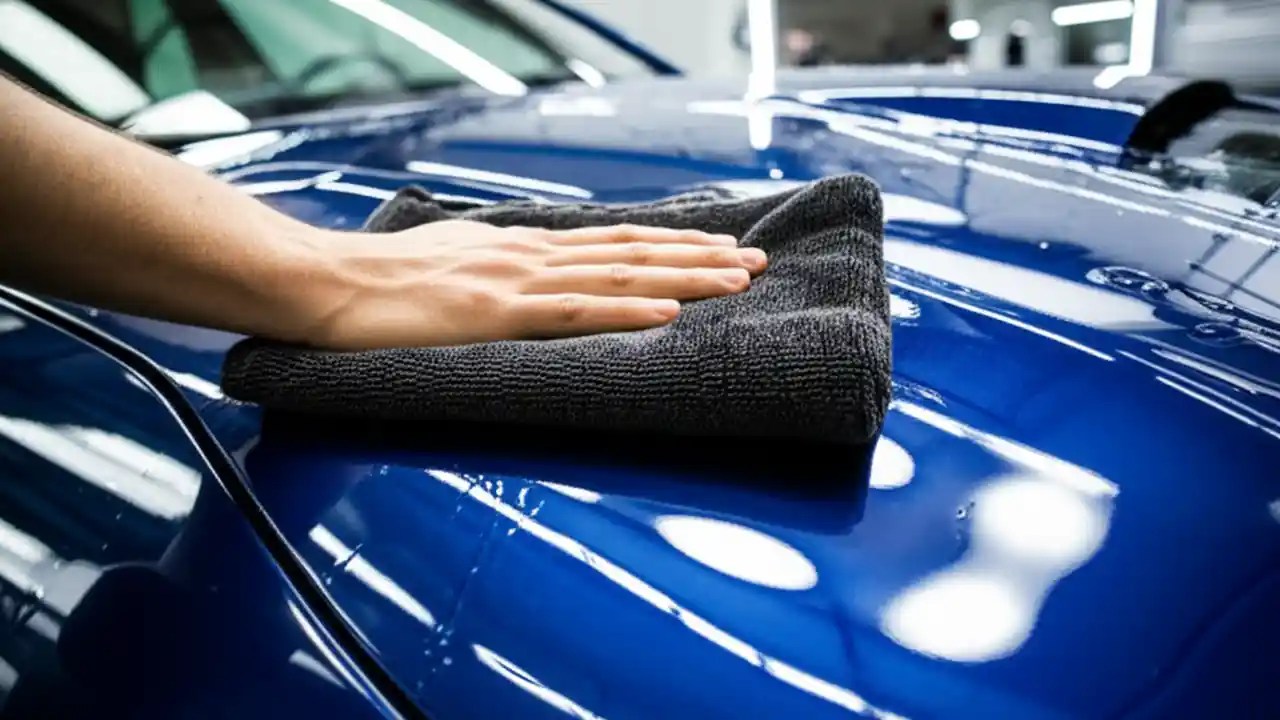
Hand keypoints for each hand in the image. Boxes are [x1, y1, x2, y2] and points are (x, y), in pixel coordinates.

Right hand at [300, 220, 766, 349]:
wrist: (321, 285)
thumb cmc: (379, 284)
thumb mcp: (453, 268)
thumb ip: (500, 273)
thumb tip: (536, 280)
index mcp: (520, 249)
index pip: (612, 242)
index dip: (671, 244)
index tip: (719, 247)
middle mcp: (528, 255)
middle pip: (630, 252)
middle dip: (698, 257)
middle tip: (755, 262)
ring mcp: (514, 281)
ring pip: (616, 273)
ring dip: (683, 276)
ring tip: (736, 279)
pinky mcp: (493, 313)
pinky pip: (571, 311)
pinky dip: (624, 308)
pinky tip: (667, 310)